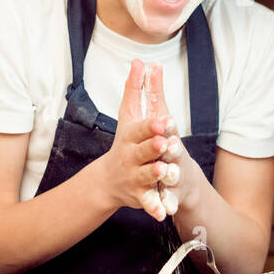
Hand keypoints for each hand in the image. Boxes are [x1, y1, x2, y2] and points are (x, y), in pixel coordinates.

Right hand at [97, 60, 181, 221]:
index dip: (152, 125)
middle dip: (152, 147)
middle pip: (142, 151)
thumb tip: (140, 61)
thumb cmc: (125, 142)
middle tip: (165, 143)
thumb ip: (135, 89)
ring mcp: (135, 177)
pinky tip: (164, 212)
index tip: (165, 120)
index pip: (141, 128)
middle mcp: (131, 157)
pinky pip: (148, 203)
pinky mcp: (141, 196)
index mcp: (130, 136)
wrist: (108, 181)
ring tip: (165, 171)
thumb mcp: (129, 115)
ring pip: (146, 176)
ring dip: (154, 174)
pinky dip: (155, 208)